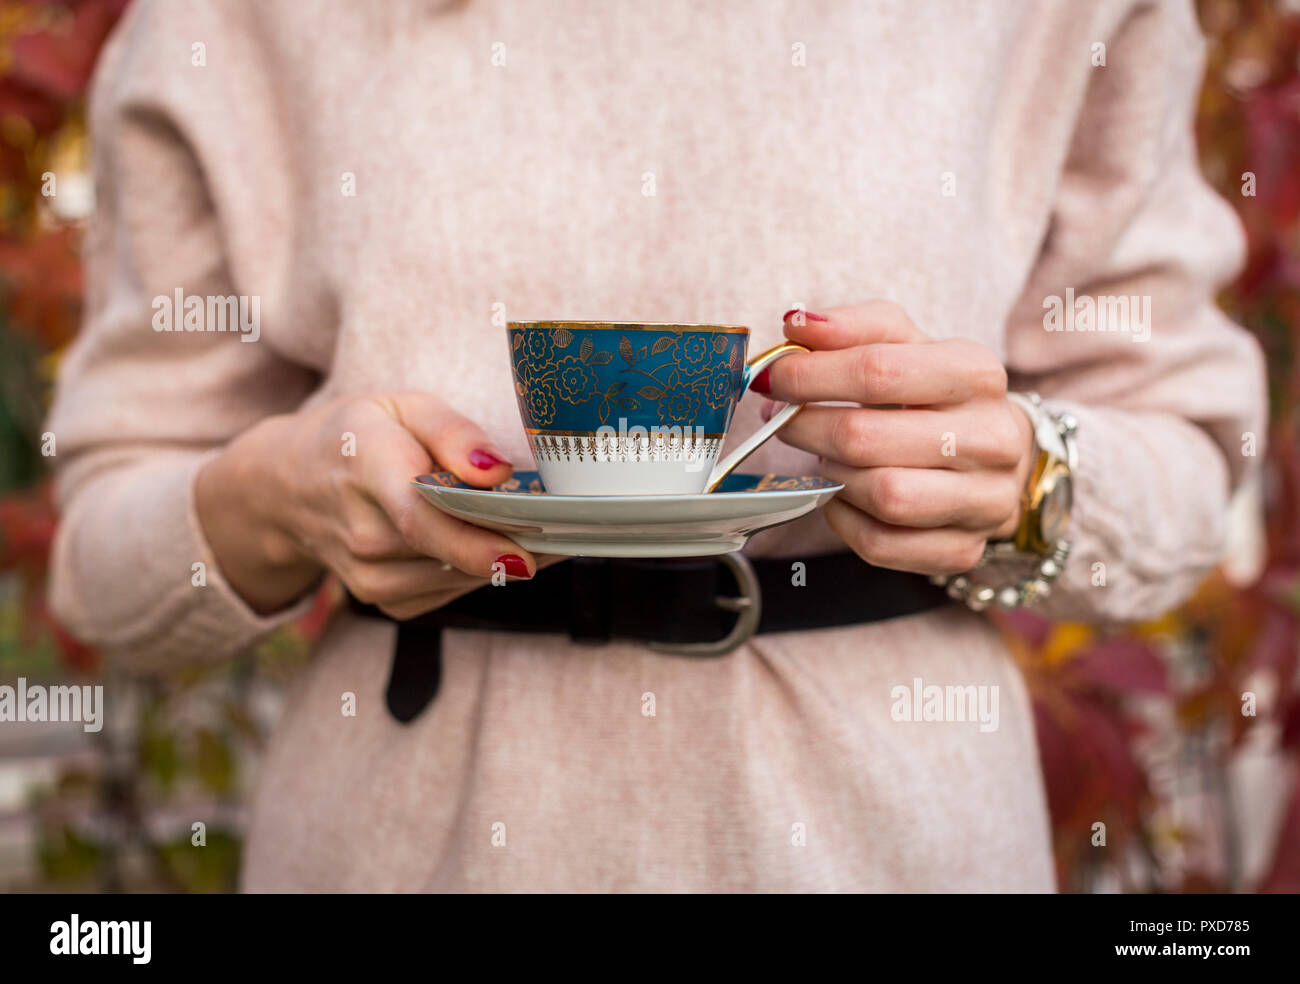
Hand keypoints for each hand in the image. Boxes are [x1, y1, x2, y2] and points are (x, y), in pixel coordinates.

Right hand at [197, 392, 551, 617]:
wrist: (288, 488)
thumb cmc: (357, 436)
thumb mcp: (403, 406)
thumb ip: (453, 433)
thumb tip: (496, 470)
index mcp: (364, 467)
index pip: (421, 518)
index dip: (479, 541)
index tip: (532, 547)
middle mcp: (362, 533)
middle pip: (451, 553)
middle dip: (517, 543)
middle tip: (570, 527)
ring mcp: (369, 578)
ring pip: (459, 579)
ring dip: (506, 559)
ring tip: (544, 530)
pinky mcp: (384, 603)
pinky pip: (451, 593)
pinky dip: (482, 572)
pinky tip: (498, 545)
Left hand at [758, 303, 1035, 574]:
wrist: (996, 456)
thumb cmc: (936, 396)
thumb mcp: (906, 345)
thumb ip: (853, 328)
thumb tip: (796, 323)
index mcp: (976, 374)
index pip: (878, 371)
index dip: (809, 375)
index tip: (773, 378)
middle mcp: (992, 438)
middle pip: (866, 438)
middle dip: (807, 428)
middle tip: (785, 421)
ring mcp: (984, 500)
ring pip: (880, 496)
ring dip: (833, 477)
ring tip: (826, 457)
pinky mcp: (964, 549)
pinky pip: (881, 544)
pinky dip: (845, 521)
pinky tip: (843, 496)